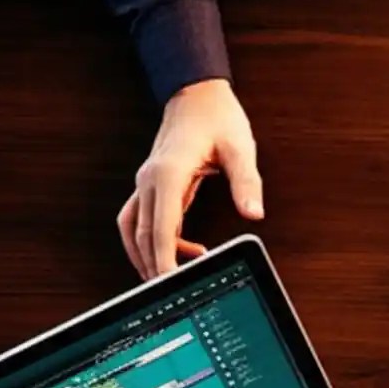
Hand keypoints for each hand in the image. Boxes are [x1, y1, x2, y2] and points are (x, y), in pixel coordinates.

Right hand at [118, 79, 263, 279]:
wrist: (197, 95)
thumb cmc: (218, 117)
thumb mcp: (240, 149)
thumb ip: (247, 183)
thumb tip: (254, 213)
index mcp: (168, 173)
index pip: (161, 227)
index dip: (163, 259)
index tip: (170, 282)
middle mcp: (150, 180)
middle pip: (143, 234)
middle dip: (155, 266)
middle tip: (174, 292)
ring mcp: (147, 183)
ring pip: (134, 230)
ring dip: (147, 256)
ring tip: (172, 279)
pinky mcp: (152, 185)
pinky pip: (142, 220)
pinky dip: (153, 240)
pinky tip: (180, 249)